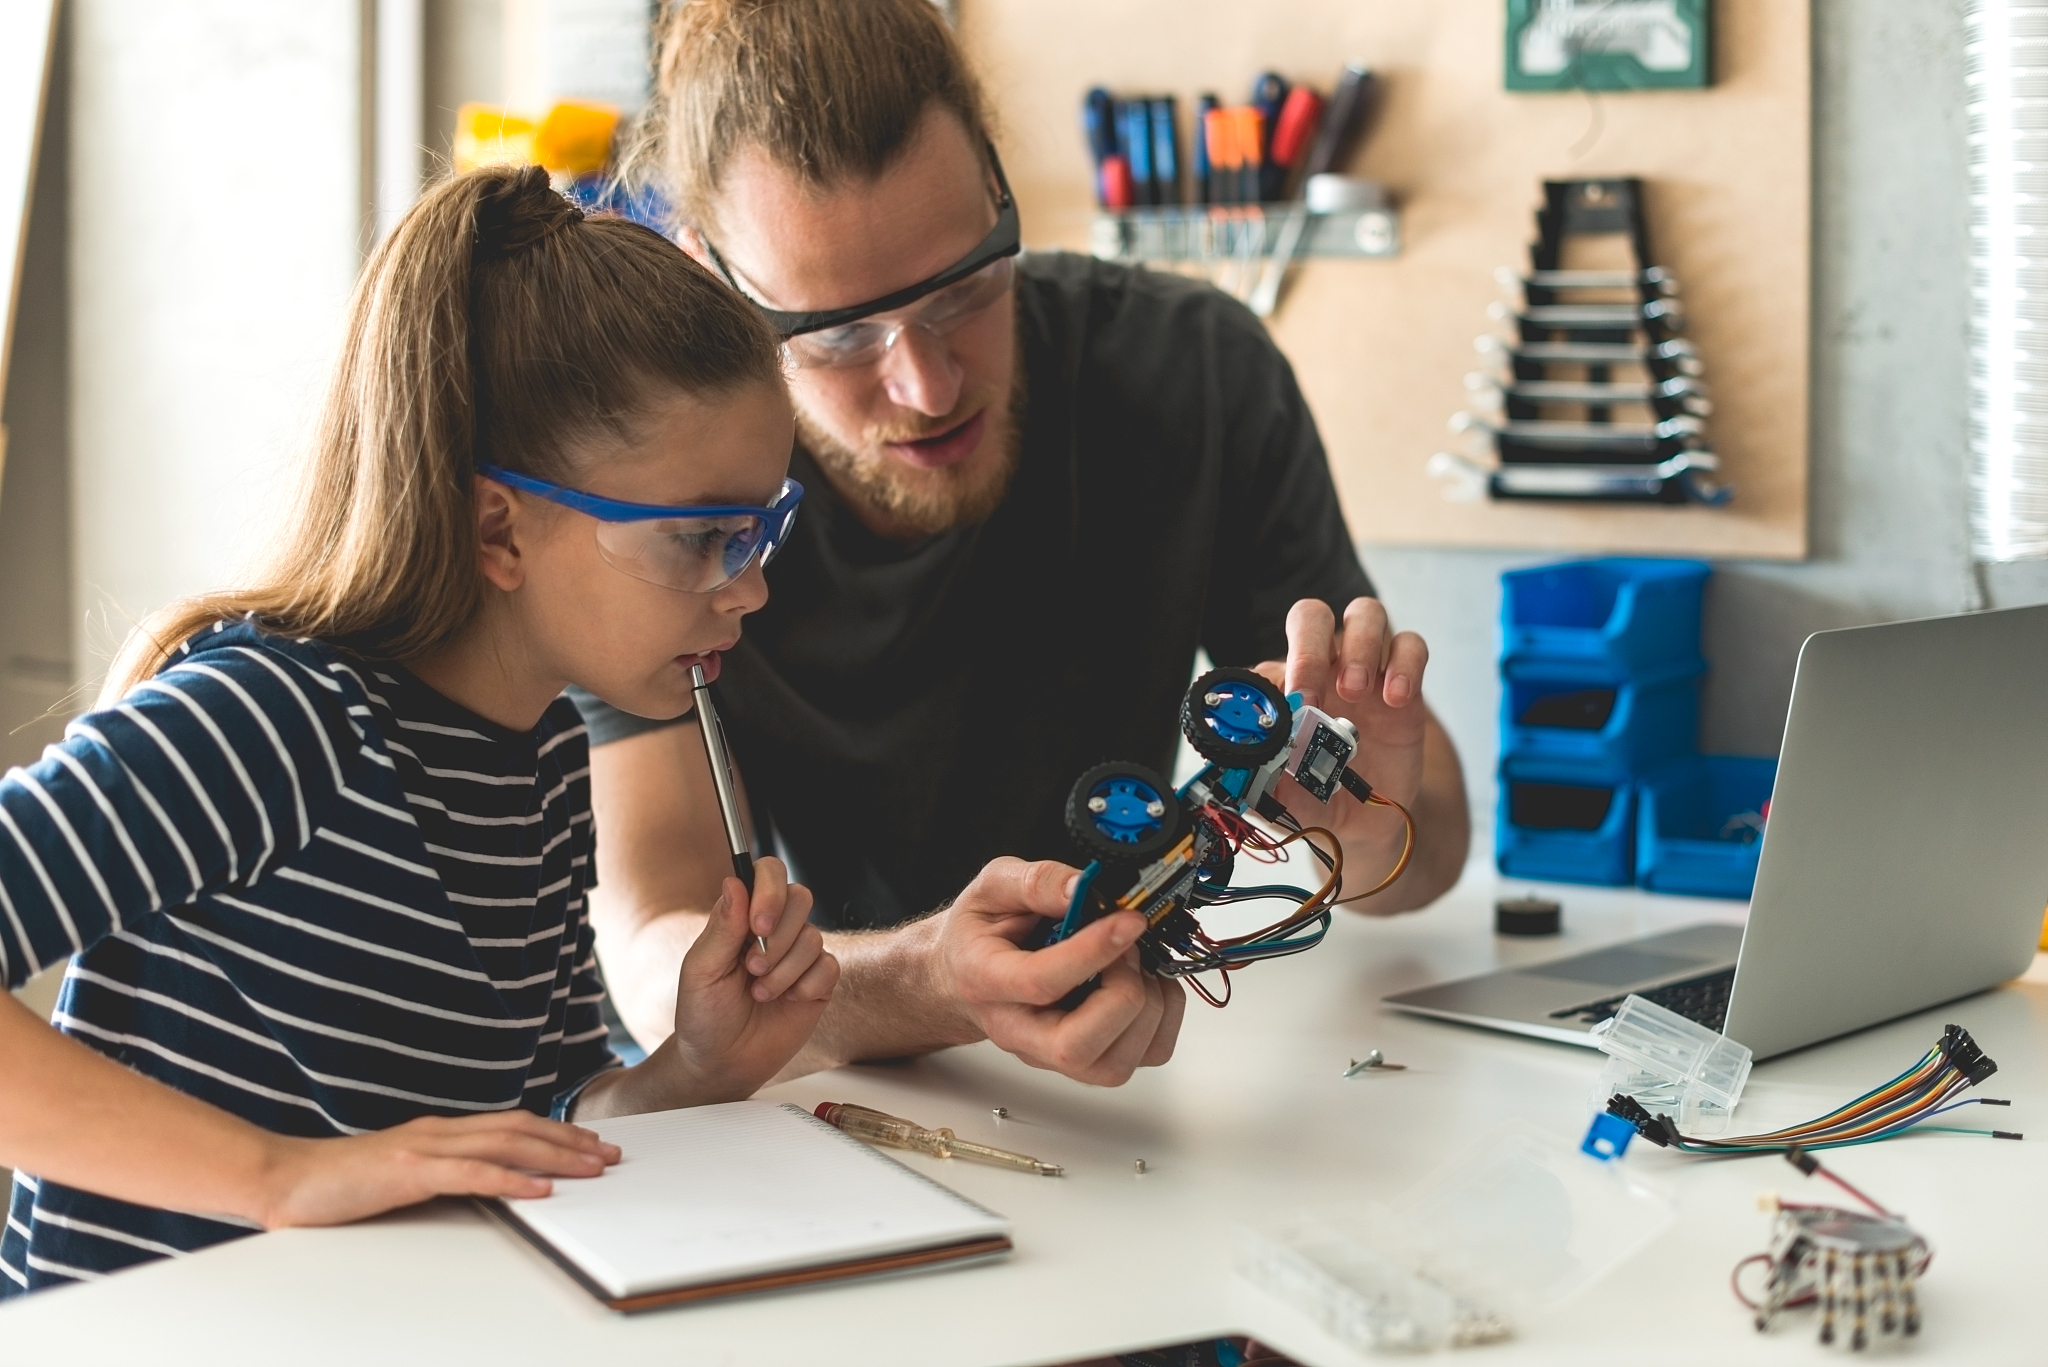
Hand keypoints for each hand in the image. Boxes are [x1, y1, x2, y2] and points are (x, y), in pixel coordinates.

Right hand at [259, 1111, 620, 1227]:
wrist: (284, 1178)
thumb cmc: (339, 1183)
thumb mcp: (402, 1175)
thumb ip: (439, 1175)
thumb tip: (481, 1186)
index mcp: (439, 1132)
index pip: (511, 1125)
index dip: (556, 1133)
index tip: (591, 1145)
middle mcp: (439, 1131)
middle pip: (520, 1129)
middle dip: (571, 1142)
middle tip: (610, 1155)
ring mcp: (424, 1147)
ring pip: (505, 1145)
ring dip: (555, 1156)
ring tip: (591, 1168)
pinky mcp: (408, 1170)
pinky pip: (470, 1175)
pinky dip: (510, 1179)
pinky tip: (539, 1189)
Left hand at [667, 857, 838, 1101]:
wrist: (722, 1063)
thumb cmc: (704, 1015)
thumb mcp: (702, 970)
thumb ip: (722, 926)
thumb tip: (734, 881)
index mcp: (742, 916)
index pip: (768, 874)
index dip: (770, 891)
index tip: (758, 924)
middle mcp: (775, 929)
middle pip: (800, 897)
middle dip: (779, 936)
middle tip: (752, 967)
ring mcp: (798, 955)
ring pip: (813, 936)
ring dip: (784, 970)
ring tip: (759, 993)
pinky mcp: (818, 982)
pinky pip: (828, 967)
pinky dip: (805, 986)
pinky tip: (787, 1002)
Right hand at [932, 857, 1185, 1085]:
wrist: (965, 975)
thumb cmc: (980, 935)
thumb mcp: (992, 888)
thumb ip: (1035, 882)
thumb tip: (1082, 887)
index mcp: (985, 981)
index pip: (1040, 982)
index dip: (1092, 951)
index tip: (1127, 921)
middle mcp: (1018, 1030)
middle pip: (1075, 1046)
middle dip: (1122, 995)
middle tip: (1129, 949)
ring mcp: (1053, 1053)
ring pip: (1114, 1065)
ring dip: (1148, 1008)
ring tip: (1137, 962)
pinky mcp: (1088, 1058)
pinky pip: (1144, 1056)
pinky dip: (1163, 1017)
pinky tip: (1146, 982)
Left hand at [1256, 597, 1429, 874]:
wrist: (1365, 823)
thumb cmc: (1314, 797)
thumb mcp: (1283, 795)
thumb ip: (1263, 778)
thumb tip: (1242, 765)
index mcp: (1283, 690)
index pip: (1270, 662)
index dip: (1270, 682)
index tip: (1280, 712)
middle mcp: (1322, 669)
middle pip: (1313, 616)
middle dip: (1309, 645)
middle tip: (1310, 691)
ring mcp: (1365, 670)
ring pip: (1366, 614)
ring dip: (1359, 646)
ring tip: (1355, 690)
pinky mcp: (1405, 683)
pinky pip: (1411, 646)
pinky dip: (1405, 664)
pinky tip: (1395, 699)